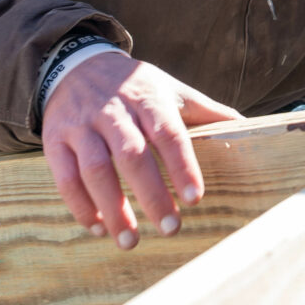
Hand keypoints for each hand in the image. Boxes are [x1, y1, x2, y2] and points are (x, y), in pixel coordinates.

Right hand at [40, 51, 242, 248]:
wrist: (75, 63)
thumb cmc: (134, 87)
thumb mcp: (171, 89)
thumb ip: (207, 111)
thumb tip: (250, 127)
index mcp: (148, 99)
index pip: (168, 132)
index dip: (182, 165)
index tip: (195, 198)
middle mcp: (113, 111)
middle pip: (132, 154)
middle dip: (151, 194)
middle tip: (170, 228)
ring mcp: (81, 125)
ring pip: (94, 169)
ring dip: (112, 207)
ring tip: (130, 240)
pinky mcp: (55, 140)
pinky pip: (65, 177)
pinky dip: (80, 206)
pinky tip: (98, 228)